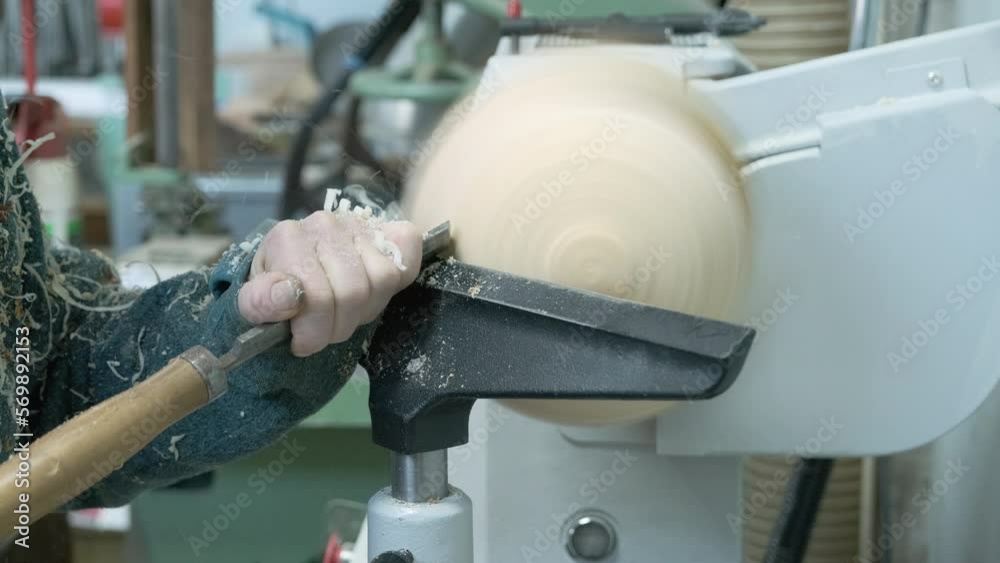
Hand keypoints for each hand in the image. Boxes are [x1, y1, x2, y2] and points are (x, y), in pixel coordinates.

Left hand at [237, 211, 421, 356]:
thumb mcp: (254, 301)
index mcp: (287, 239)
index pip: (316, 297)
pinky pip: (407, 252)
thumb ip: (259, 301)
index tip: (302, 343)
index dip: (314, 331)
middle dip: (339, 326)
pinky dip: (400, 278)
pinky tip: (374, 290)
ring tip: (345, 312)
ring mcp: (358, 224)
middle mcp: (325, 224)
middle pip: (353, 292)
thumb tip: (287, 296)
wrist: (294, 261)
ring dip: (366, 309)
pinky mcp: (386, 228)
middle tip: (325, 332)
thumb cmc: (277, 286)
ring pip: (383, 279)